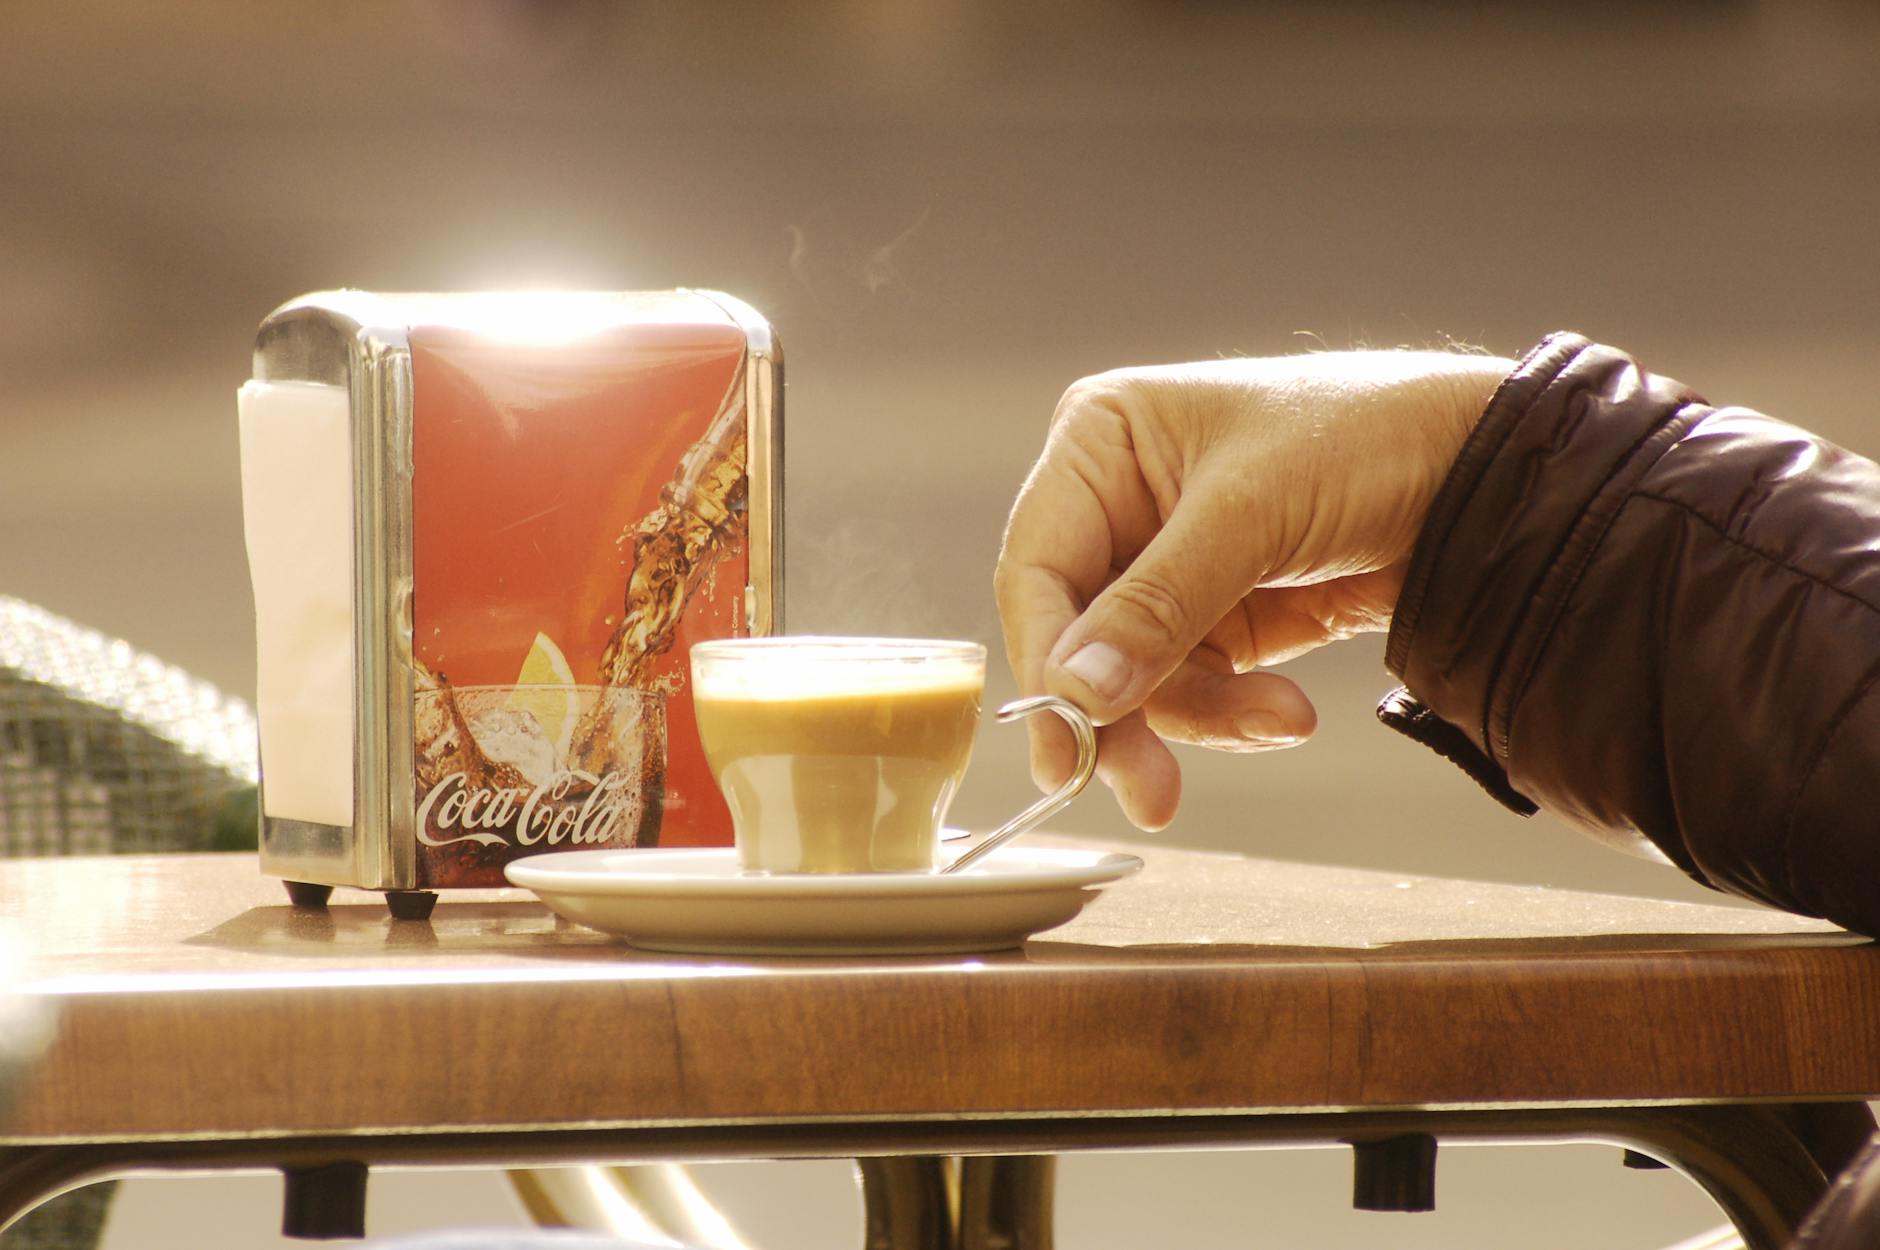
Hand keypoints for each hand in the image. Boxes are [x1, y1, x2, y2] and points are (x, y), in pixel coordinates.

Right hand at [993, 350, 1512, 829]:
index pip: (1039, 567)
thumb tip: (1075, 690)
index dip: (1048, 659)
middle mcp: (1123, 502)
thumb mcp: (1253, 512)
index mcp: (1102, 440)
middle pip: (1079, 636)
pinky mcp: (1222, 615)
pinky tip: (1287, 716)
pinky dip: (1234, 714)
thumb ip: (1157, 604)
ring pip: (1136, 678)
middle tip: (1147, 792)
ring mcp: (1171, 566)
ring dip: (1199, 717)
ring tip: (1277, 724)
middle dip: (1122, 713)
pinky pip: (1193, 689)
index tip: (1069, 736)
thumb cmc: (1371, 434)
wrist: (1491, 475)